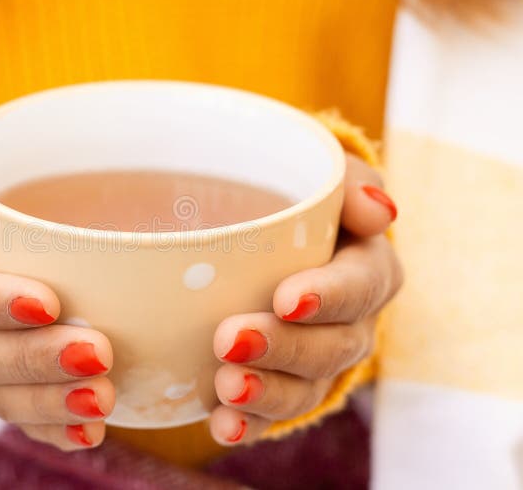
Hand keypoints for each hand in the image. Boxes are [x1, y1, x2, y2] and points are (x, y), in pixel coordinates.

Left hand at [208, 154, 402, 444]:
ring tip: (226, 386)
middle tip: (230, 339)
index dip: (328, 296)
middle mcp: (348, 323)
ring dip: (266, 392)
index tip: (286, 299)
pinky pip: (272, 416)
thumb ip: (349, 183)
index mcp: (364, 269)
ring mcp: (314, 362)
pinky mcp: (279, 386)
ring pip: (304, 389)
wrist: (258, 241)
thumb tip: (380, 212)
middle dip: (284, 349)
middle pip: (331, 347)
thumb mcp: (319, 178)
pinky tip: (222, 423)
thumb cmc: (292, 203)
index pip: (361, 285)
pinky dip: (248, 424)